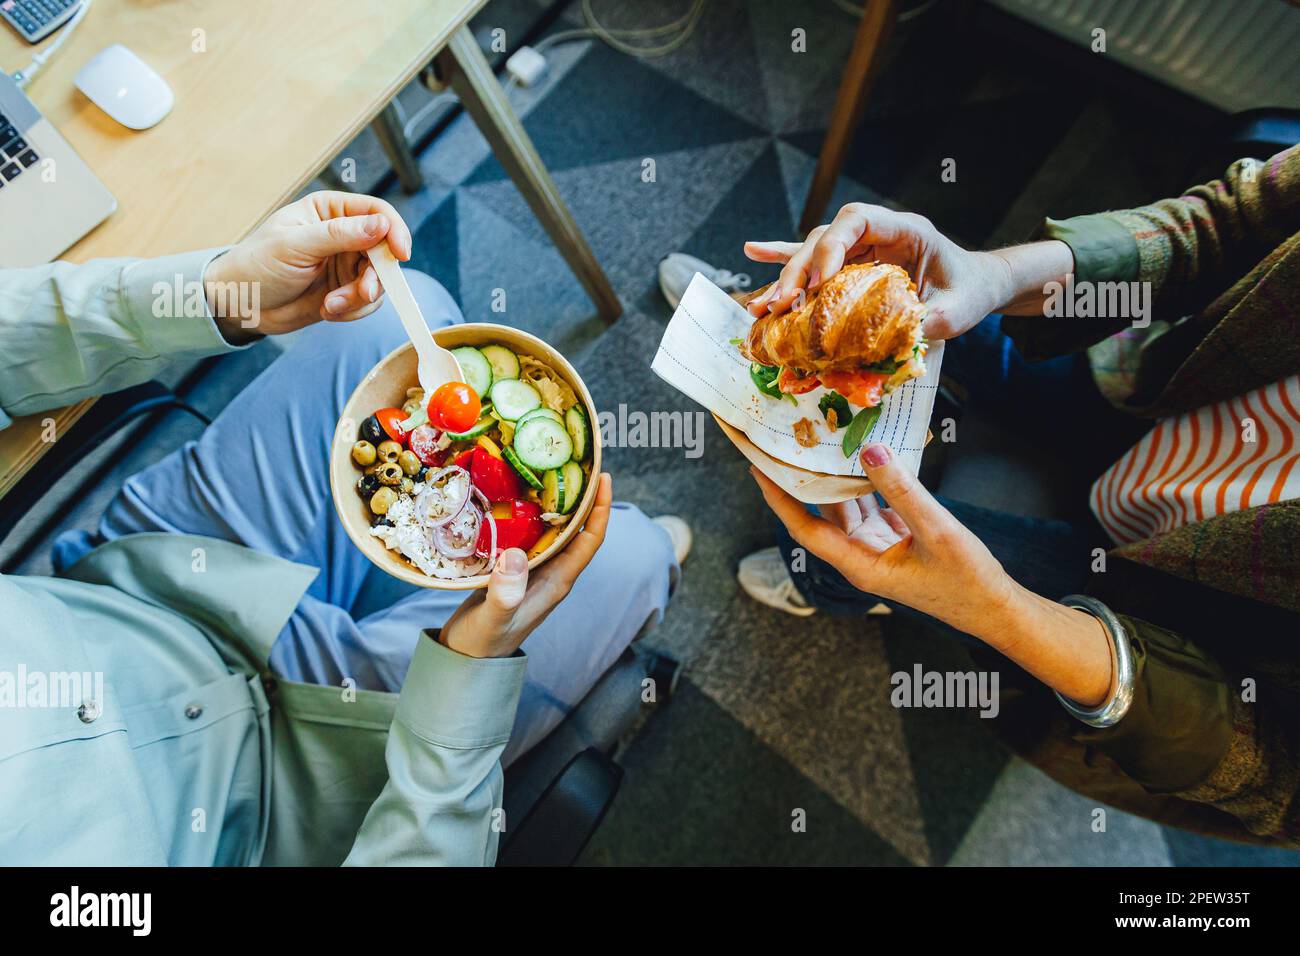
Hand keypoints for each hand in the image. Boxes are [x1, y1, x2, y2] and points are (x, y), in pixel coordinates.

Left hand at [204, 191, 413, 341]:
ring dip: (360, 297)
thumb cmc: (257, 265)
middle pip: (384, 251)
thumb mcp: (295, 245)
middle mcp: (344, 235)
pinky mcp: (345, 291)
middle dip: (376, 276)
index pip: (376, 212)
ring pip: (379, 280)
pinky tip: (328, 310)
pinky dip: (353, 310)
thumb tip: (382, 225)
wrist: (241, 304)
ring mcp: (346, 264)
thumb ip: (339, 235)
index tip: (401, 254)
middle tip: (364, 293)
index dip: (394, 231)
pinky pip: (368, 302)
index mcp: (330, 210)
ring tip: (332, 305)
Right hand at [439, 474, 613, 658]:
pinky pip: (527, 534)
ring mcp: (532, 570)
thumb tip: (516, 556)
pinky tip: (513, 494)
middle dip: (580, 496)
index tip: (603, 477)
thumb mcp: (493, 619)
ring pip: (551, 529)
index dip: (600, 509)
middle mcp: (551, 572)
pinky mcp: (512, 568)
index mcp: (558, 582)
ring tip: (546, 467)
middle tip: (574, 459)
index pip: (589, 540)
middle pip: (575, 528)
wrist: (465, 661)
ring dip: (553, 501)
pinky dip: (525, 513)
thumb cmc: (482, 644)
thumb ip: (505, 594)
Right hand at [743, 203, 1011, 339]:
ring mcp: (861, 247)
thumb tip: (893, 342)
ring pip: (812, 253)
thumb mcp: (958, 310)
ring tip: (761, 306)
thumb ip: (930, 322)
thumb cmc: (969, 292)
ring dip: (786, 279)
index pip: (857, 221)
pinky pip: (813, 260)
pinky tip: (752, 252)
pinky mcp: (850, 265)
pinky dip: (783, 258)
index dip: (831, 247)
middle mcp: (876, 233)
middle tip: (781, 306)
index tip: (819, 282)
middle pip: (825, 239)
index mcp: (905, 230)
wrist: (975, 286)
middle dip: (798, 272)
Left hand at [752, 443, 1015, 635]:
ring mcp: (876, 547)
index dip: (779, 499)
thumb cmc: (966, 580)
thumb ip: (902, 490)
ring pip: (844, 507)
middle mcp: (860, 556)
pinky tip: (862, 454)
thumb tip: (870, 450)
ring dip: (833, 478)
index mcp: (859, 565)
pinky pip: (869, 505)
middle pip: (819, 514)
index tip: (757, 469)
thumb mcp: (937, 531)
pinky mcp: (893, 539)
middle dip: (799, 481)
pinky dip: (864, 482)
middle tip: (781, 444)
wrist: (994, 607)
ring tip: (818, 441)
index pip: (805, 528)